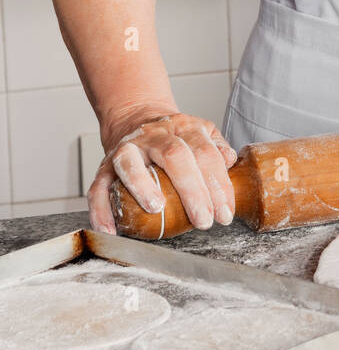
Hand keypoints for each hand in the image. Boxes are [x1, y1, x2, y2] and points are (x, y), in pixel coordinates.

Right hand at [88, 111, 237, 234]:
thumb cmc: (174, 138)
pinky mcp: (103, 167)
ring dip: (142, 185)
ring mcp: (127, 149)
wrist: (136, 119)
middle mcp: (154, 135)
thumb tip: (229, 160)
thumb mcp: (200, 134)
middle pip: (174, 155)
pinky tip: (110, 229)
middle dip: (192, 190)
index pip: (205, 153)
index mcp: (184, 129)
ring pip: (130, 162)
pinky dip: (100, 209)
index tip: (225, 213)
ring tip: (156, 209)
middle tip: (204, 220)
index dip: (218, 184)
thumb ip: (216, 147)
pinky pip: (97, 187)